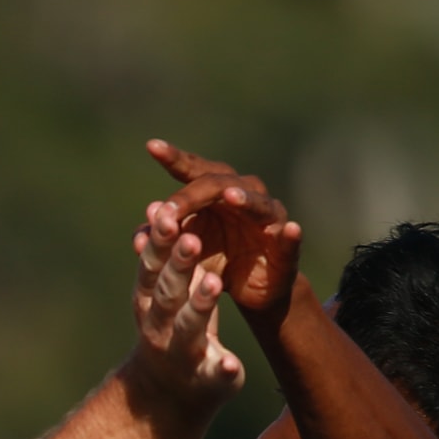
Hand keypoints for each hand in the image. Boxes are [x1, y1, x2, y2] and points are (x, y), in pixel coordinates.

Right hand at [123, 196, 244, 409]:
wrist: (166, 397)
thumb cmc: (169, 329)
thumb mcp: (162, 293)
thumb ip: (162, 257)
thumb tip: (154, 209)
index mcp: (150, 303)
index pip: (152, 267)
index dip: (159, 243)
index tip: (167, 214)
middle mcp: (159, 328)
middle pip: (167, 293)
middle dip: (178, 266)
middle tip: (191, 236)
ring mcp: (181, 356)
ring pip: (188, 328)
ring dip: (199, 305)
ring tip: (214, 282)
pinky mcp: (207, 381)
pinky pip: (214, 375)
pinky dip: (221, 370)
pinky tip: (231, 364)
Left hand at [145, 140, 302, 322]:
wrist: (249, 291)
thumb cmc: (216, 259)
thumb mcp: (184, 248)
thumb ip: (167, 233)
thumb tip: (148, 215)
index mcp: (216, 191)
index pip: (194, 171)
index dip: (174, 159)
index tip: (152, 146)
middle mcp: (245, 195)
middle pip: (219, 185)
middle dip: (193, 196)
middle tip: (169, 210)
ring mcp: (269, 218)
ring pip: (257, 204)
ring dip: (245, 200)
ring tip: (231, 197)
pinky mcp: (286, 245)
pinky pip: (290, 237)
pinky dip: (291, 234)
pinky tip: (291, 229)